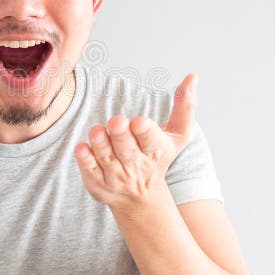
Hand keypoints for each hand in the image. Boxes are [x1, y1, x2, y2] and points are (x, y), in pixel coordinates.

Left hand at [73, 73, 198, 212]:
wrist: (141, 198)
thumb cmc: (158, 157)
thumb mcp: (178, 135)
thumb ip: (185, 106)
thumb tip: (192, 76)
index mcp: (156, 150)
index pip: (151, 140)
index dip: (145, 132)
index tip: (139, 122)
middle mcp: (135, 164)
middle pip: (127, 150)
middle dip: (121, 135)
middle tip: (116, 121)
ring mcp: (116, 176)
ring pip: (107, 159)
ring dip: (101, 144)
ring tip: (97, 131)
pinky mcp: (98, 182)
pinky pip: (90, 171)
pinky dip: (85, 160)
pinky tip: (82, 147)